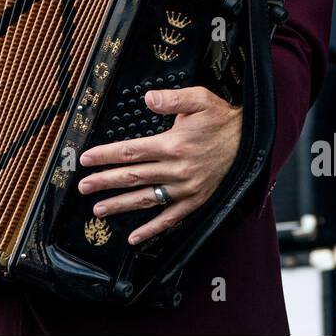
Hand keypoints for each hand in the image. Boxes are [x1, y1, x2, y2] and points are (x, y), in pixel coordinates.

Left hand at [76, 86, 241, 245]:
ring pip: (146, 199)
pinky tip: (134, 237)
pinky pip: (170, 218)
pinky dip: (152, 230)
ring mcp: (186, 189)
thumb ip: (172, 99)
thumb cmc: (222, 119)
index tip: (86, 159)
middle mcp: (177, 170)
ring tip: (98, 209)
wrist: (251, 141)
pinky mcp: (196, 201)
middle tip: (83, 186)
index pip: (130, 152)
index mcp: (173, 145)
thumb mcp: (199, 99)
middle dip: (104, 181)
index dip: (105, 155)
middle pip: (132, 177)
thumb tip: (148, 98)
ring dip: (120, 205)